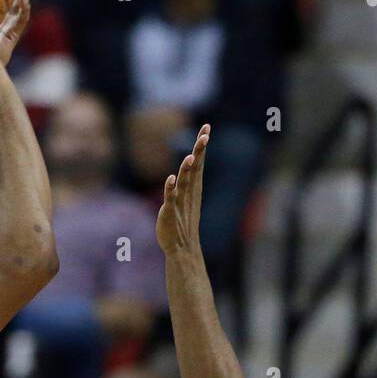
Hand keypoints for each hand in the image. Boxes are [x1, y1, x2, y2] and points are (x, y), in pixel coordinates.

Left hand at [156, 124, 209, 254]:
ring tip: (190, 157)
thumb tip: (191, 164)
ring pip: (184, 183)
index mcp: (194, 188)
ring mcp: (180, 203)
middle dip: (200, 151)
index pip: (199, 162)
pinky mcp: (170, 213)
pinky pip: (170, 200)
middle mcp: (189, 193)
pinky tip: (170, 179)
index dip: (202, 145)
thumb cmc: (181, 223)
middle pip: (195, 168)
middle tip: (205, 134)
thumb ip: (186, 182)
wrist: (181, 249)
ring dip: (187, 170)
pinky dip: (170, 190)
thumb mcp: (184, 199)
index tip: (206, 127)